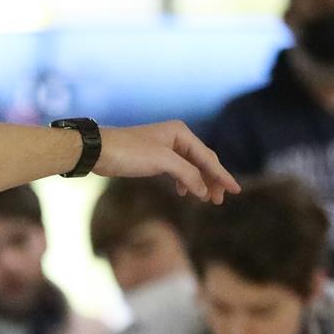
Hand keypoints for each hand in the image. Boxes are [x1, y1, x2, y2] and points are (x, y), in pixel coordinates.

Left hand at [93, 121, 238, 203]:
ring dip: (199, 182)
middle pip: (202, 161)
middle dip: (212, 180)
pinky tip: (184, 192)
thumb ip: (186, 174)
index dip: (222, 175)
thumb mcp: (162, 161)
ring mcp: (165, 147)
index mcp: (181, 133)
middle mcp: (176, 137)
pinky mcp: (154, 157)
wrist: (98, 151)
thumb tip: (203, 190)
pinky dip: (184, 181)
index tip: (235, 190)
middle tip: (219, 201)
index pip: (208, 157)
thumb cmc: (129, 152)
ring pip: (190, 167)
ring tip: (206, 199)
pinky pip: (177, 169)